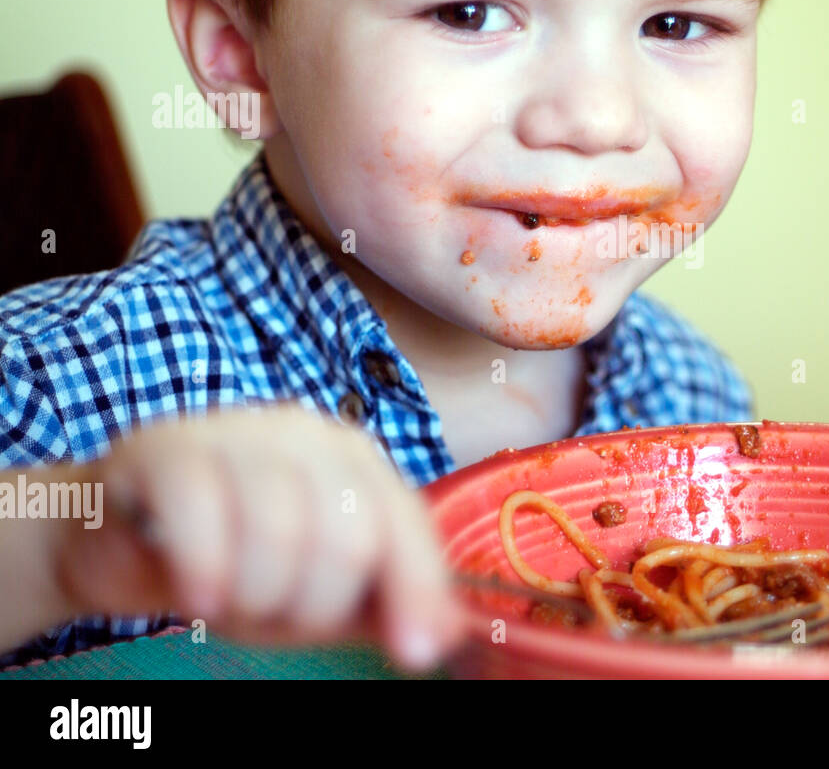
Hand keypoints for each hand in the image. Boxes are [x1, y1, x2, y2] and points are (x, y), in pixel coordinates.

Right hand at [53, 402, 463, 671]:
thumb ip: (383, 604)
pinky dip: (203, 572)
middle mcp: (307, 434)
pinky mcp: (167, 447)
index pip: (404, 525)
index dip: (416, 591)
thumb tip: (453, 629)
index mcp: (355, 461)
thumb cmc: (235, 562)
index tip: (415, 652)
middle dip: (313, 605)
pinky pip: (202, 514)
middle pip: (347, 535)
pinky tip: (196, 596)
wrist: (119, 538)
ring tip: (227, 601)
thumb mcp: (317, 594)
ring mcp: (237, 431)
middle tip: (272, 615)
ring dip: (253, 596)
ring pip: (277, 528)